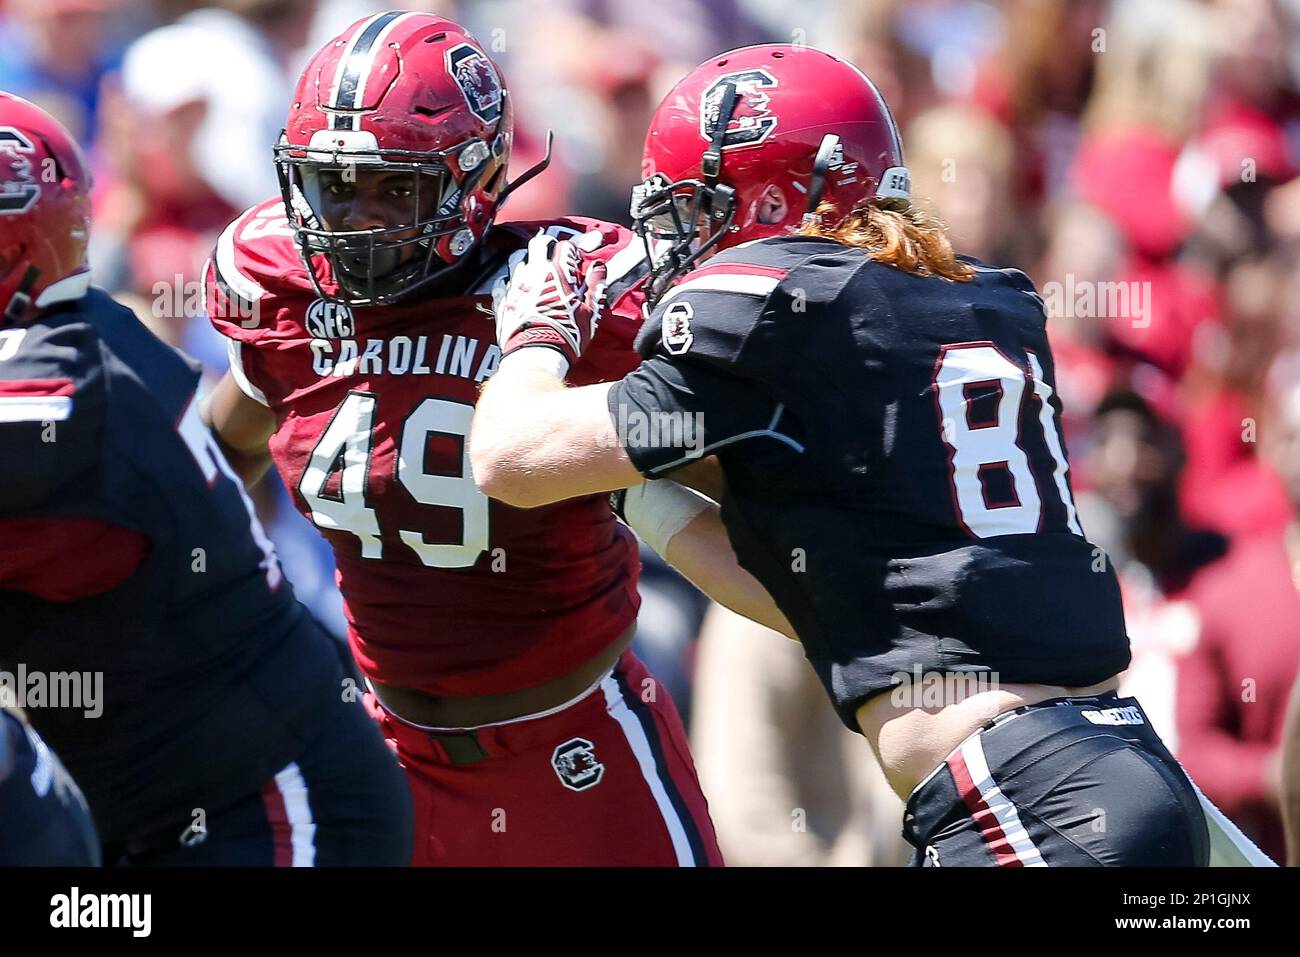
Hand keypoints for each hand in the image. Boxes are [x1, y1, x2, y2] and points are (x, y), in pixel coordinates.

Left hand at [496, 230, 607, 367]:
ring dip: (531, 265)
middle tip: (556, 260)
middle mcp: (534, 273)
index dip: (573, 252)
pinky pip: (504, 282)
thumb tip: (599, 268)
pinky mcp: (505, 300)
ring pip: (521, 261)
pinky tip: (521, 291)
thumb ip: (595, 285)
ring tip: (539, 278)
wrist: (535, 354)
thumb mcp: (589, 311)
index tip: (577, 264)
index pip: (565, 246)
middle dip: (549, 247)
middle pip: (539, 243)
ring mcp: (517, 285)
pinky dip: (513, 283)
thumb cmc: (566, 334)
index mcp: (557, 272)